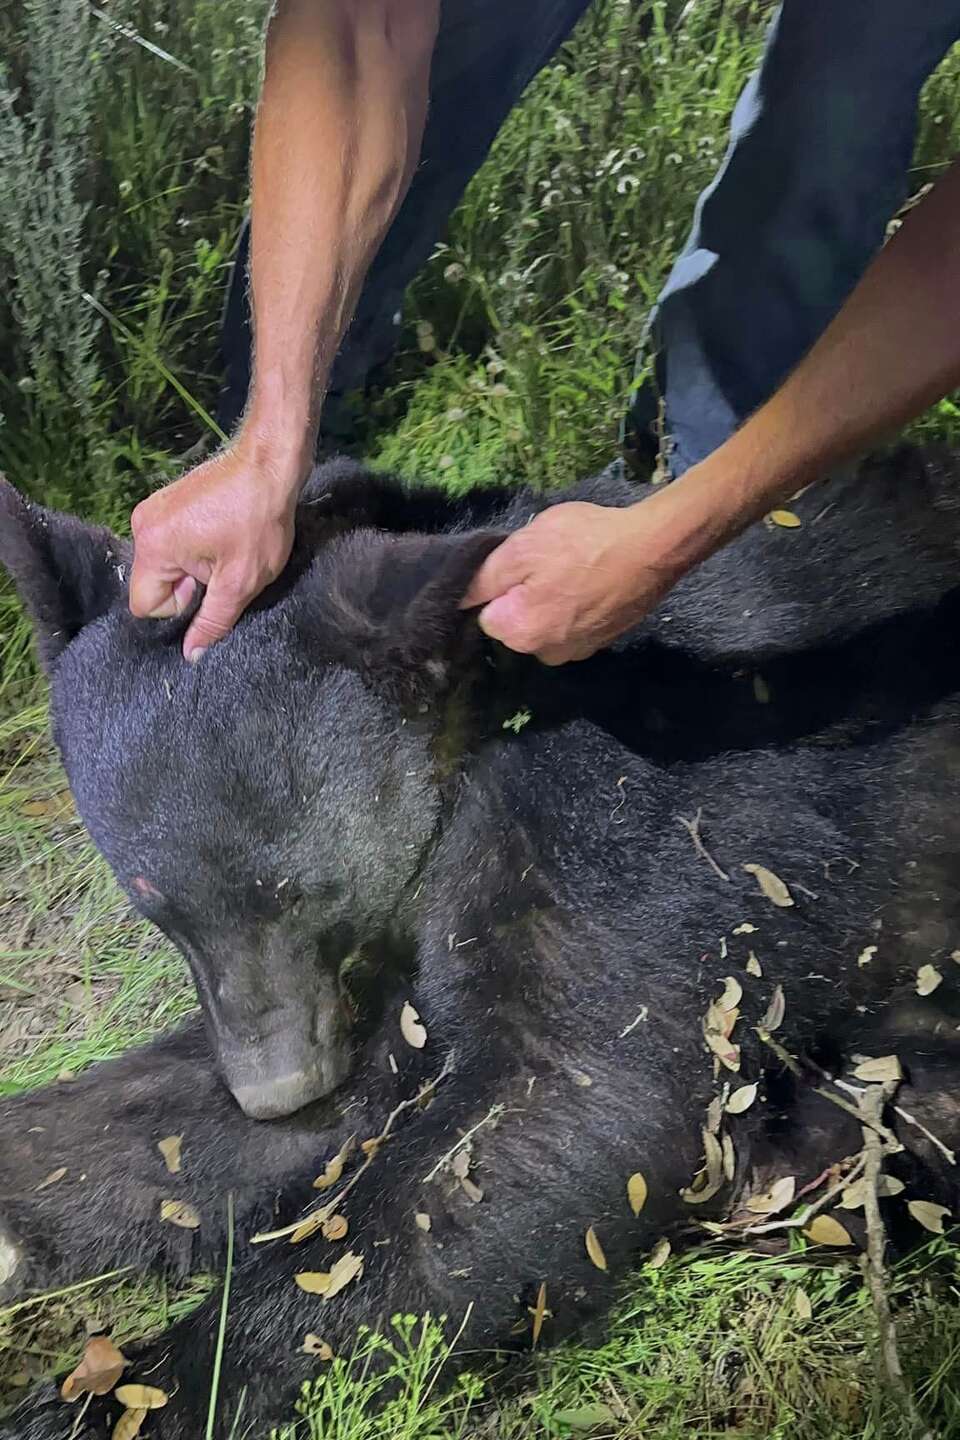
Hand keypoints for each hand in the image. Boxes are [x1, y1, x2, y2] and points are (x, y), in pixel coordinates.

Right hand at [129, 436, 305, 660]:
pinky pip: (171, 544)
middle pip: (153, 584)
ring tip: (225, 549)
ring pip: (164, 565)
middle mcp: (142, 525)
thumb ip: (213, 621)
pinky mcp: (167, 502)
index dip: (180, 607)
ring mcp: (153, 510)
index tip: (208, 586)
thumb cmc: (259, 521)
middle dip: (188, 586)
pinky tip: (222, 536)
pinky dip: (194, 549)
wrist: (269, 464)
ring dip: (194, 568)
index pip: (145, 605)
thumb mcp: (240, 582)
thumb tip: (191, 655)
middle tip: (222, 567)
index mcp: (153, 546)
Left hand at [461, 491, 704, 663]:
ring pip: (545, 623)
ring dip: (552, 601)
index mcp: (519, 633)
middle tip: (548, 562)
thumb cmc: (583, 543)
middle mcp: (545, 653)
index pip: (486, 614)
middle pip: (516, 622)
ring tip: (573, 571)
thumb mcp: (521, 547)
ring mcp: (577, 651)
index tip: (519, 565)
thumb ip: (484, 579)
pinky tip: (591, 582)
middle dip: (524, 595)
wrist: (652, 550)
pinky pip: (572, 625)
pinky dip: (576, 607)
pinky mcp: (601, 642)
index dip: (499, 586)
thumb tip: (458, 600)